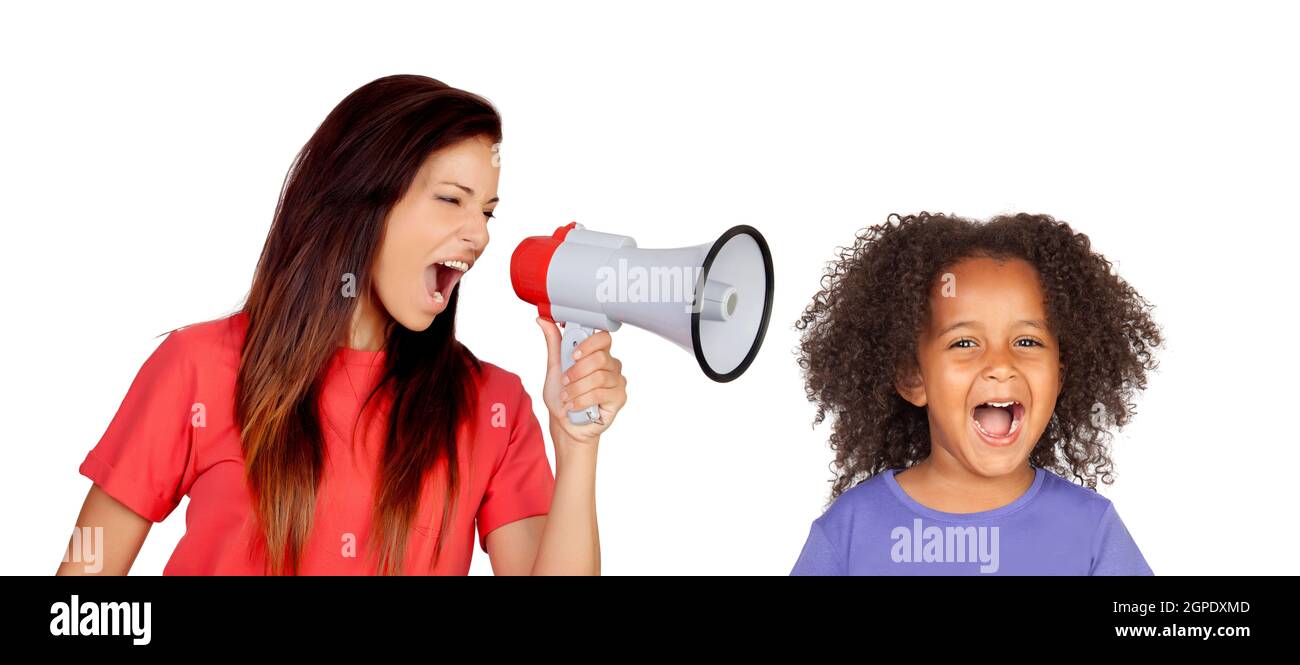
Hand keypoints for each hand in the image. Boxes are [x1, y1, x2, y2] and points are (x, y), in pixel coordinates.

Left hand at [535, 317, 626, 444]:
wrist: (565, 424)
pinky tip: (573, 406)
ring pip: (599, 376)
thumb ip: (554, 343)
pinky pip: (601, 393)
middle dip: (577, 371)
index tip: (572, 355)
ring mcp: (617, 381)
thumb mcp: (555, 367)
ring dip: (577, 388)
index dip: (588, 344)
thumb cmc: (562, 396)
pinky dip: (582, 400)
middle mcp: (611, 365)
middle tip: (565, 381)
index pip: (603, 338)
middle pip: (600, 358)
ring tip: (567, 396)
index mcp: (598, 353)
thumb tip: (543, 320)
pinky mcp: (619, 397)